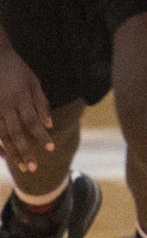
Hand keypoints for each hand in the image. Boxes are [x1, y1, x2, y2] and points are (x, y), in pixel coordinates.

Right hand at [0, 50, 52, 175]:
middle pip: (16, 133)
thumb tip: (49, 124)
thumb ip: (41, 103)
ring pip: (2, 135)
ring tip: (21, 166)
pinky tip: (4, 156)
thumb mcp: (33, 82)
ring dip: (12, 152)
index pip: (33, 122)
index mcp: (20, 98)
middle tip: (34, 168)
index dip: (41, 137)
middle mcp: (5, 106)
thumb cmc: (16, 69)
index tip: (51, 149)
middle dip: (25, 151)